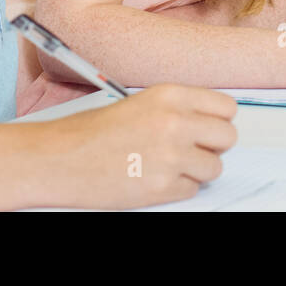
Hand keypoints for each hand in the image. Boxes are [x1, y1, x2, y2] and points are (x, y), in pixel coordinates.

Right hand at [37, 84, 236, 208]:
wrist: (59, 159)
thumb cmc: (91, 131)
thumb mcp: (140, 103)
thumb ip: (178, 110)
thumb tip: (209, 123)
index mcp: (170, 96)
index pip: (226, 108)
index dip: (218, 120)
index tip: (209, 127)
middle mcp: (175, 123)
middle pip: (227, 137)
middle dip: (212, 145)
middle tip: (192, 148)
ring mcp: (171, 157)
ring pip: (214, 167)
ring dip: (196, 169)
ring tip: (169, 165)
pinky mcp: (161, 187)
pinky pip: (192, 190)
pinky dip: (178, 188)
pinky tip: (154, 178)